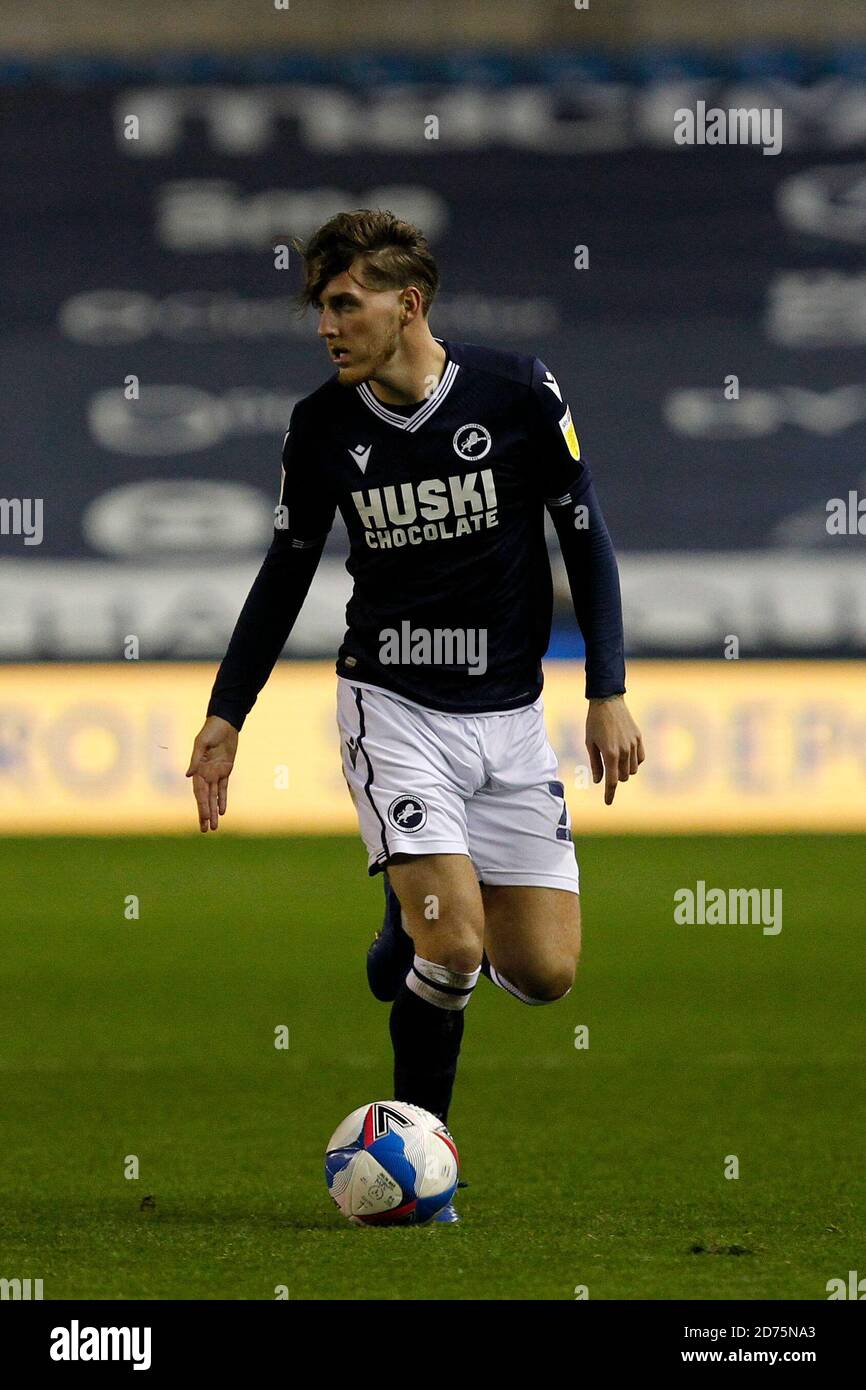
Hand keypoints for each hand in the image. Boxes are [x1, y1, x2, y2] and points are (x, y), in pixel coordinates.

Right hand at [186, 716, 238, 831]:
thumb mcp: (201, 742)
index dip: (202, 806)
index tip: (203, 819)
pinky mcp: (225, 770)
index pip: (200, 793)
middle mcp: (206, 774)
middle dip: (205, 814)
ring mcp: (215, 773)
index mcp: (198, 769)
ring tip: (213, 826)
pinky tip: (221, 811)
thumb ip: (195, 759)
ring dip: (213, 811)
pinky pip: (224, 788)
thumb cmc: (211, 730)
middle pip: (205, 799)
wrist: (225, 723)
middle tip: (205, 830)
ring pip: (214, 797)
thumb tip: (187, 775)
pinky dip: (222, 799)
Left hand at [585, 695, 644, 805]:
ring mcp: (633, 744)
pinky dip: (634, 762)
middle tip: (607, 768)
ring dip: (625, 770)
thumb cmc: (594, 723)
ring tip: (616, 759)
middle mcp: (624, 751)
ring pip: (633, 770)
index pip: (612, 781)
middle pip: (623, 777)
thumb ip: (595, 763)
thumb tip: (598, 781)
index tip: (608, 802)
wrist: (607, 702)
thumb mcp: (590, 743)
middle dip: (616, 777)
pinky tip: (627, 756)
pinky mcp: (639, 738)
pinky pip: (641, 758)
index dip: (609, 794)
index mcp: (610, 754)